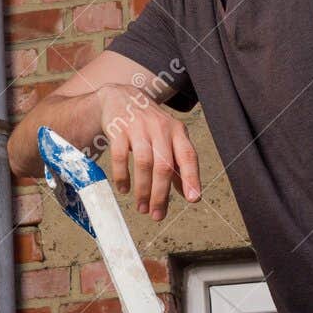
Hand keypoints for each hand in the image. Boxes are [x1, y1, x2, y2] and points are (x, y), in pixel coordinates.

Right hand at [96, 84, 200, 221]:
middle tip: (157, 215)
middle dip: (160, 194)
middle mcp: (160, 128)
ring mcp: (138, 128)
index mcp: (177, 131)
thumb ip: (177, 164)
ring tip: (142, 207)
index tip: (193, 199)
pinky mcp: (118, 129)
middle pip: (164, 165)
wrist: (121, 97)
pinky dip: (123, 176)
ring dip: (142, 189)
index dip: (192, 178)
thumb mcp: (168, 138)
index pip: (188, 155)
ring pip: (144, 163)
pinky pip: (120, 156)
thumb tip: (188, 193)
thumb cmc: (149, 125)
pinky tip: (124, 189)